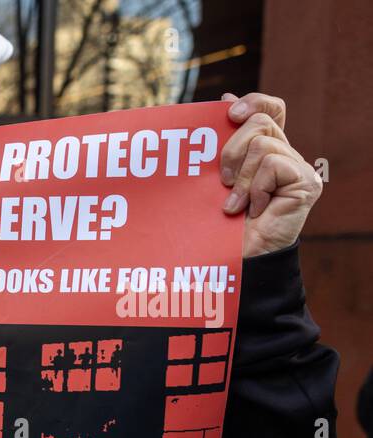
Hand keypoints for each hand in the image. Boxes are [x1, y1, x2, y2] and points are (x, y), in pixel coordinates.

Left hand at [219, 92, 322, 257]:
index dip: (254, 102)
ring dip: (240, 177)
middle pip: (261, 123)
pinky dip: (255, 187)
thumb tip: (224, 97)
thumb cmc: (217, 223)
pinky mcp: (306, 183)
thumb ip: (221, 142)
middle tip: (222, 181)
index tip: (228, 112)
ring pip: (264, 143)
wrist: (231, 259)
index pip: (270, 108)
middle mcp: (285, 155)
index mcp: (264, 151)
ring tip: (235, 203)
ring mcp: (297, 169)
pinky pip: (273, 164)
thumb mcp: (212, 177)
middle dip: (231, 150)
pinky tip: (253, 209)